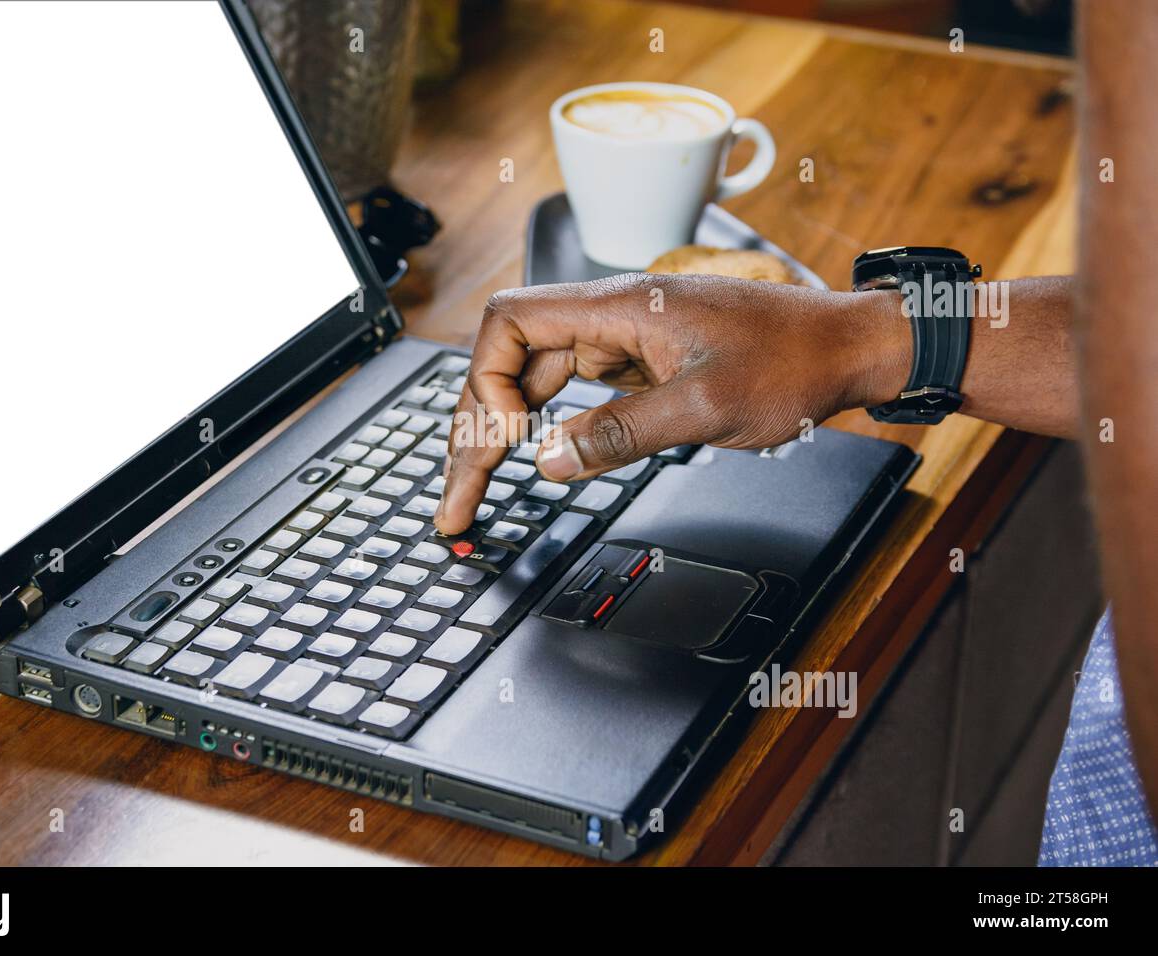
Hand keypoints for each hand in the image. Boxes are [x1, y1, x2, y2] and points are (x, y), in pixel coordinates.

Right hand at [434, 273, 908, 533]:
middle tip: (459, 498)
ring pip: (534, 377)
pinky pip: (572, 388)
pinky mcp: (639, 363)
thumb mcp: (705, 408)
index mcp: (619, 308)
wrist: (847, 348)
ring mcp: (623, 340)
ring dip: (501, 430)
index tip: (505, 440)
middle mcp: (611, 317)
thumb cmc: (793, 361)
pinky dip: (545, 425)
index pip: (509, 322)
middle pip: (509, 357)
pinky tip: (536, 456)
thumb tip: (547, 461)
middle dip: (476, 425)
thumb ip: (621, 434)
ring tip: (476, 487)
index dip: (486, 381)